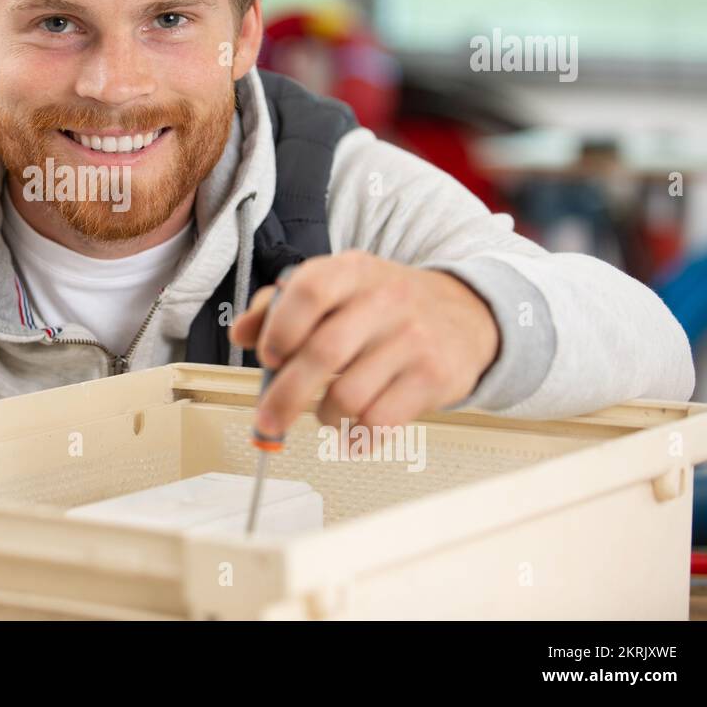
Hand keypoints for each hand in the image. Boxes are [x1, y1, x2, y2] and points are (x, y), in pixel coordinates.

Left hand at [230, 250, 499, 437]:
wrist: (464, 314)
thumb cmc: (384, 304)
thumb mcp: (337, 287)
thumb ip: (281, 305)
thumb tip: (241, 333)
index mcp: (352, 271)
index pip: (309, 291)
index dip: (280, 328)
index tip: (268, 358)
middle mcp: (385, 300)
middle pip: (324, 353)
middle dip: (285, 396)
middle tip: (267, 419)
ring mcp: (413, 339)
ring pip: (349, 394)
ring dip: (325, 415)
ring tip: (326, 412)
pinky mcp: (434, 378)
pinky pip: (381, 420)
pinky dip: (357, 435)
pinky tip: (353, 429)